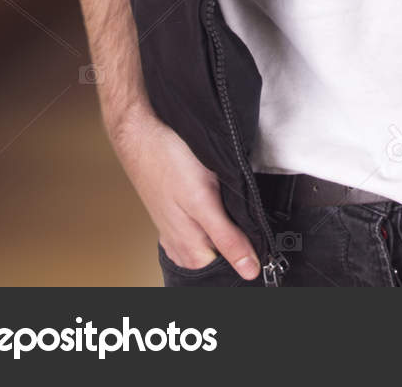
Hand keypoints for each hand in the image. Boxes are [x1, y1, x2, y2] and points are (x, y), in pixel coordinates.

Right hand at [109, 104, 261, 279]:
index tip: (261, 237)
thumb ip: (227, 238)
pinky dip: (212, 216)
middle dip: (237, 240)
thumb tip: (250, 270)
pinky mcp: (176, 212)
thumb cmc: (168, 160)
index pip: (228, 270)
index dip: (249, 254)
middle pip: (220, 257)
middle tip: (241, 210)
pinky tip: (215, 199)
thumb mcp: (204, 200)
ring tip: (227, 200)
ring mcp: (176, 229)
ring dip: (225, 226)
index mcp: (190, 251)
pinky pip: (200, 225)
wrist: (141, 130)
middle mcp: (182, 245)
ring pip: (210, 240)